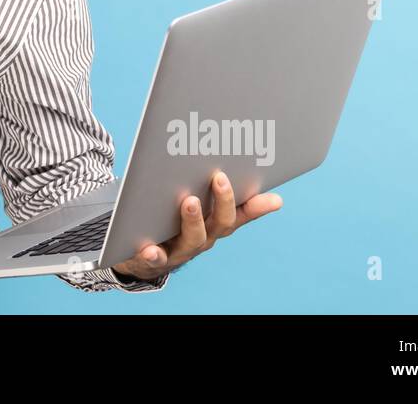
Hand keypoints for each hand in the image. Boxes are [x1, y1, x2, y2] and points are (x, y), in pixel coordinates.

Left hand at [111, 170, 282, 282]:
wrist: (142, 254)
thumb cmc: (172, 219)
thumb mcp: (194, 204)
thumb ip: (210, 188)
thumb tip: (229, 158)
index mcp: (214, 224)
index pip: (242, 214)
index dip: (257, 207)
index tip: (275, 198)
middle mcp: (204, 238)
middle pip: (221, 224)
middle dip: (224, 202)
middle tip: (220, 178)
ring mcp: (181, 249)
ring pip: (193, 239)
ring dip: (193, 220)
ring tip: (189, 201)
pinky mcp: (155, 258)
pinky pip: (156, 258)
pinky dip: (153, 254)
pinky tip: (149, 249)